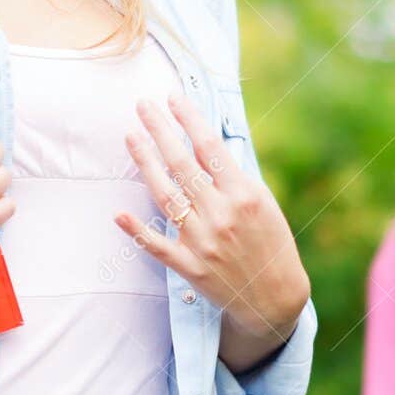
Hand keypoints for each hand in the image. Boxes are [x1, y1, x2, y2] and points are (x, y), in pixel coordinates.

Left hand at [116, 93, 308, 341]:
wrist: (275, 296)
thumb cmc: (270, 242)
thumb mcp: (263, 202)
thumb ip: (233, 177)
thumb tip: (203, 144)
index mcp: (244, 194)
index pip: (210, 147)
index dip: (189, 119)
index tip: (173, 97)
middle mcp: (222, 215)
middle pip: (182, 164)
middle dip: (160, 130)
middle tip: (142, 105)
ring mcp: (203, 241)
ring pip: (166, 196)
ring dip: (145, 163)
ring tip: (131, 136)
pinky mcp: (190, 267)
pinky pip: (158, 247)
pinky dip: (138, 232)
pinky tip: (119, 214)